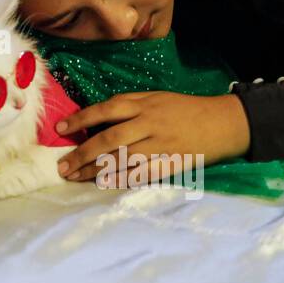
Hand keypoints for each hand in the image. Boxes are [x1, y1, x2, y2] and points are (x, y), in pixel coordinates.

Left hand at [53, 92, 250, 187]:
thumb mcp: (156, 98)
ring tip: (75, 177)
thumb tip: (96, 119)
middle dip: (83, 153)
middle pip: (110, 139)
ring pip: (123, 158)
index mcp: (143, 104)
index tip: (59, 128)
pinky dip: (123, 179)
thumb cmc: (185, 109)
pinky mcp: (173, 162)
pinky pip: (143, 173)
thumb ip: (129, 106)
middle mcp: (149, 122)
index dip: (81, 118)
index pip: (105, 109)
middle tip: (62, 166)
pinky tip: (105, 184)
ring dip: (96, 169)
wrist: (224, 122)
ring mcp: (161, 144)